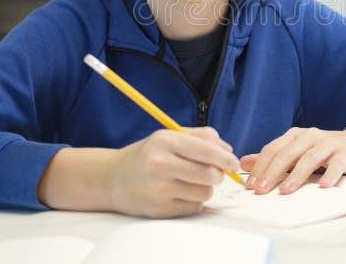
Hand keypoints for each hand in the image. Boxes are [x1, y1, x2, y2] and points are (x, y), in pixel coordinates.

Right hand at [109, 127, 239, 217]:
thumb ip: (202, 137)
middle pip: (209, 175)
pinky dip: (194, 200)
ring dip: (206, 188)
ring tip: (192, 181)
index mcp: (164, 141)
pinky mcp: (159, 210)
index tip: (233, 163)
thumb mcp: (170, 136)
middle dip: (218, 174)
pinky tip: (181, 192)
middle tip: (213, 172)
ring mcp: (158, 189)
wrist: (112, 178)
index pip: (206, 151)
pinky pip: (194, 207)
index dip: (226, 158)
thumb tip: (229, 151)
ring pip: (205, 192)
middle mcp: (159, 165)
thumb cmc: (148, 154)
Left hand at [240, 126, 345, 194]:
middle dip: (272, 172)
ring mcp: (329, 143)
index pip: (273, 149)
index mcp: (296, 135)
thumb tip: (243, 163)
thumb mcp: (297, 152)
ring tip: (285, 191)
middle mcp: (310, 136)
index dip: (261, 166)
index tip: (251, 184)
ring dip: (296, 175)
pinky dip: (330, 174)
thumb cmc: (324, 152)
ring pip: (309, 158)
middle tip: (261, 189)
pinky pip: (337, 164)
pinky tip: (323, 186)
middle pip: (288, 153)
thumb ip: (272, 158)